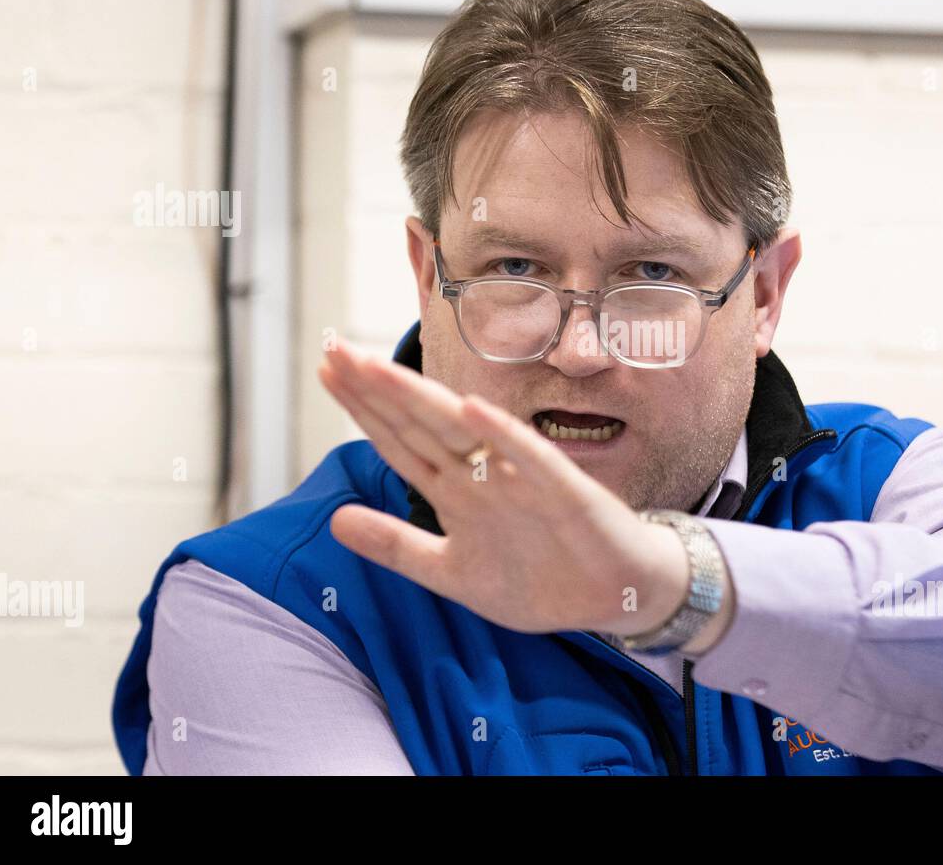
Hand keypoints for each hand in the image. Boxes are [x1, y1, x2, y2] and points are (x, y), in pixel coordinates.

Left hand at [316, 337, 693, 636]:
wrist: (615, 595)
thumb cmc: (540, 580)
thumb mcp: (452, 573)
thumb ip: (397, 548)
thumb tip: (334, 522)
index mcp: (456, 491)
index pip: (399, 441)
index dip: (363, 408)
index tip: (328, 370)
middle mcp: (482, 476)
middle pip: (421, 424)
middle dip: (378, 389)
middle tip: (336, 347)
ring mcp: (521, 480)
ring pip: (464, 431)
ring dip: (423, 399)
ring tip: (379, 369)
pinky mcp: (565, 492)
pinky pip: (530, 459)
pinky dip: (503, 434)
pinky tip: (472, 407)